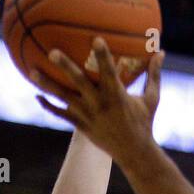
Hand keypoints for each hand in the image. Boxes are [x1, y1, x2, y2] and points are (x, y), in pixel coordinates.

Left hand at [32, 39, 163, 171]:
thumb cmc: (144, 123)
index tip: (95, 39)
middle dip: (65, 67)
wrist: (134, 155)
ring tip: (32, 71)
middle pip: (79, 83)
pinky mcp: (82, 127)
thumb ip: (153, 74)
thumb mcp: (152, 99)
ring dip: (47, 85)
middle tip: (52, 52)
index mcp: (118, 96)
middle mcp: (100, 105)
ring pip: (64, 98)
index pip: (108, 72)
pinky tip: (37, 96)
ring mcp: (88, 116)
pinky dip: (49, 106)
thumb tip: (161, 51)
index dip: (102, 56)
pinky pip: (62, 115)